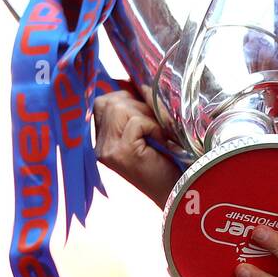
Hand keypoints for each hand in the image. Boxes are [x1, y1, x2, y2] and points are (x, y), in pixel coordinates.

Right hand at [91, 90, 181, 208]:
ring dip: (147, 116)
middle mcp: (98, 145)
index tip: (146, 107)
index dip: (126, 96)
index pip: (102, 102)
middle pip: (110, 100)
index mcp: (101, 140)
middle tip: (156, 127)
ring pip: (121, 108)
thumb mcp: (148, 131)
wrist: (179, 194)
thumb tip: (139, 82)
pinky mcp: (120, 153)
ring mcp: (107, 150)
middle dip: (138, 105)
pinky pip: (136, 121)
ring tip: (159, 135)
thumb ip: (137, 110)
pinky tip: (162, 143)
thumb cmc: (168, 163)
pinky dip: (154, 127)